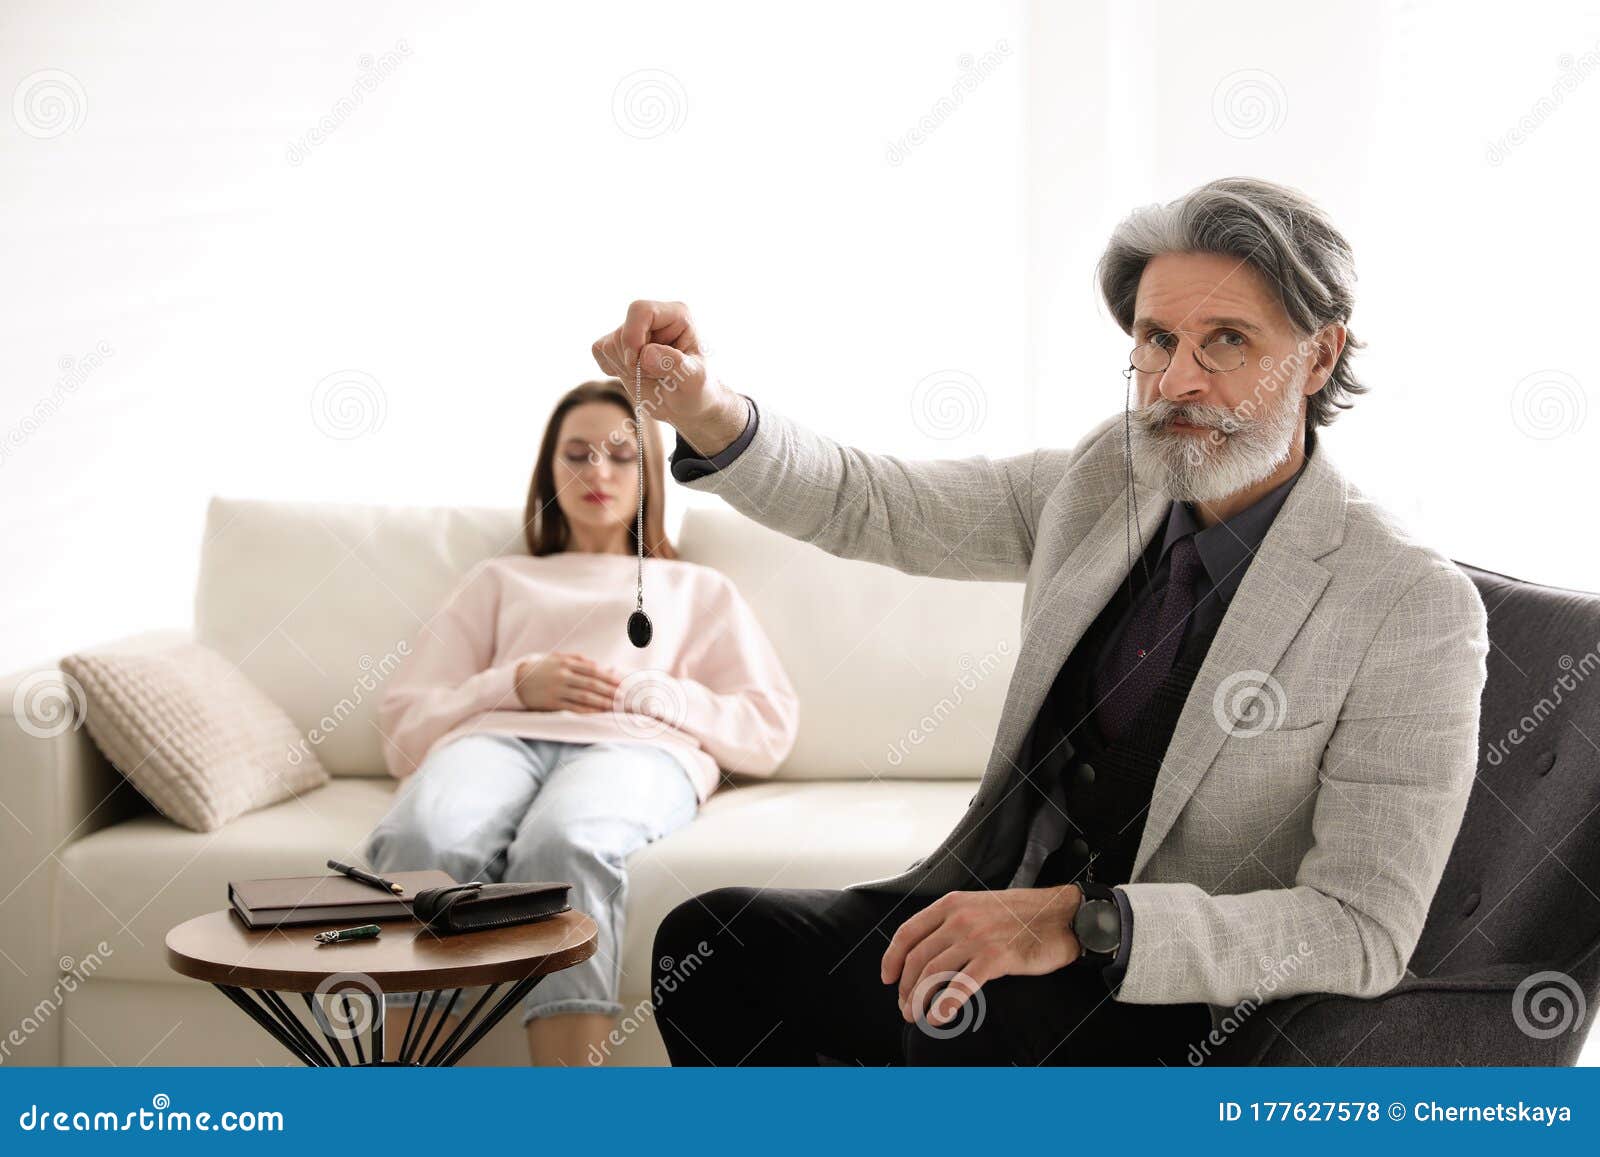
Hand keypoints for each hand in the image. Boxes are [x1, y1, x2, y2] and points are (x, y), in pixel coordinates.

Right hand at [514, 653, 622, 712]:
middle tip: (623, 696)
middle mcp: (562, 675)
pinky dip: (587, 711)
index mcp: (566, 663)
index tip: (621, 683)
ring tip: (614, 705)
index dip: (609, 677)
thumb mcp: (557, 658)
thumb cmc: (542, 668)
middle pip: (591, 684)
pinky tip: (597, 713)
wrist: (516, 681)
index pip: (593, 670)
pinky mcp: (551, 703)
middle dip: (609, 690)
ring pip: (584, 697)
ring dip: (601, 702)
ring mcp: (557, 690)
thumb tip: (598, 665)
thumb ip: (577, 659)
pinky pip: (573, 708)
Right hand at [590, 300, 747, 455]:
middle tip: (655, 377)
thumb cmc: (697, 390)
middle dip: (632, 361)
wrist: (687, 405)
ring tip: (649, 376)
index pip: (641, 310)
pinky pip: (599, 350)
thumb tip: (647, 354)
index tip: (638, 365)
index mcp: (676, 315)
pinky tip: (634, 375)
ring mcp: (635, 330)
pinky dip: (611, 368)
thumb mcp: (695, 381)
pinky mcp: (619, 344)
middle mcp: (654, 317)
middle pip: (622, 331)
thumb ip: (676, 366)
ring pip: (608, 344)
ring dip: (624, 368)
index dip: (633, 337)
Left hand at [880, 885, 1082, 1027]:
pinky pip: (960, 986)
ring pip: (934, 973)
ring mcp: (977, 937)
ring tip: (916, 1015)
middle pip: (918, 958)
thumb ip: (953, 921)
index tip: (887, 978)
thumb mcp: (979, 906)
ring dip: (919, 999)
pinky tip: (939, 1017)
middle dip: (905, 987)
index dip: (892, 958)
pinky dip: (944, 1005)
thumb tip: (928, 950)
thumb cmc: (1023, 914)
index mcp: (952, 904)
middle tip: (904, 1007)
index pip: (908, 932)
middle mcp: (959, 919)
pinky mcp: (995, 958)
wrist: (1062, 916)